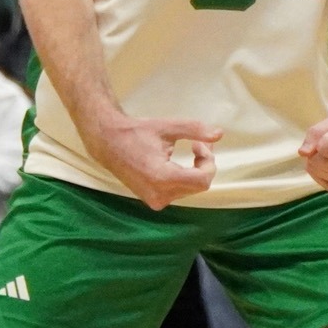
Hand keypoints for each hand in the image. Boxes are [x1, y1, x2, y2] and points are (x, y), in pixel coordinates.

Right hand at [86, 114, 221, 209]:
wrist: (107, 143)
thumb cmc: (136, 132)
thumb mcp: (167, 127)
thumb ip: (195, 130)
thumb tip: (219, 134)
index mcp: (163, 178)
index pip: (202, 180)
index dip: (208, 162)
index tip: (198, 145)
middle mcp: (160, 195)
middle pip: (198, 185)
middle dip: (203, 165)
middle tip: (197, 144)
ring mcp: (155, 201)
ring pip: (189, 190)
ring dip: (194, 171)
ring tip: (190, 150)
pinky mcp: (152, 201)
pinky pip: (178, 192)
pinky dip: (183, 178)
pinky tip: (179, 164)